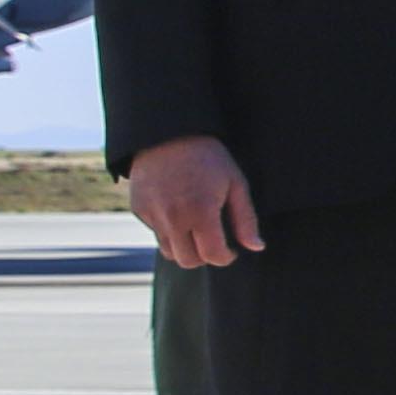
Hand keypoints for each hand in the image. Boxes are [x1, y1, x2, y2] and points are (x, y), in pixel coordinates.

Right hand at [129, 135, 260, 267]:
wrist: (167, 133)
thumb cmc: (209, 158)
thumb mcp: (236, 183)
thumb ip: (246, 219)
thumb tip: (256, 247)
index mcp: (200, 212)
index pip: (213, 256)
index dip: (226, 257)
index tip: (231, 250)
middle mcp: (173, 218)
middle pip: (188, 261)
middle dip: (205, 257)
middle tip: (214, 242)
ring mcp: (152, 215)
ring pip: (169, 252)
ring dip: (185, 247)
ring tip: (197, 228)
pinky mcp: (139, 209)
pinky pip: (156, 233)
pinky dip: (169, 231)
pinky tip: (179, 211)